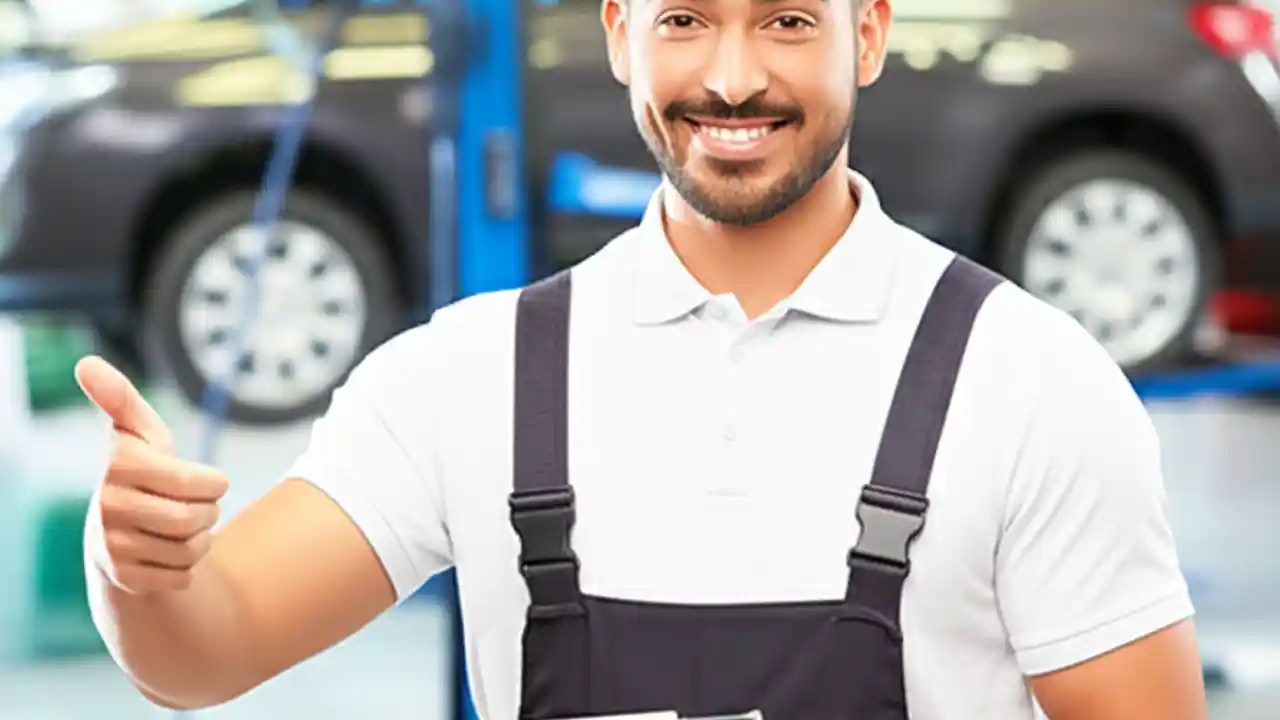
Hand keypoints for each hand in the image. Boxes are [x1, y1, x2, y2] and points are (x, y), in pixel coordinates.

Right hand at [76, 356, 228, 594]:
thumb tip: (86, 363)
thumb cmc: (141, 471)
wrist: (117, 533)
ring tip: (182, 528)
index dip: (213, 483)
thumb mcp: (139, 432)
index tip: (206, 481)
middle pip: (196, 518)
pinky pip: (182, 576)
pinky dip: (186, 567)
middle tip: (194, 506)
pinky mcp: (122, 578)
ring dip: (200, 539)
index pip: (197, 482)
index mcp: (119, 464)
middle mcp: (108, 505)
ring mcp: (111, 545)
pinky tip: (168, 553)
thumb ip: (121, 398)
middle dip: (209, 512)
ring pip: (192, 549)